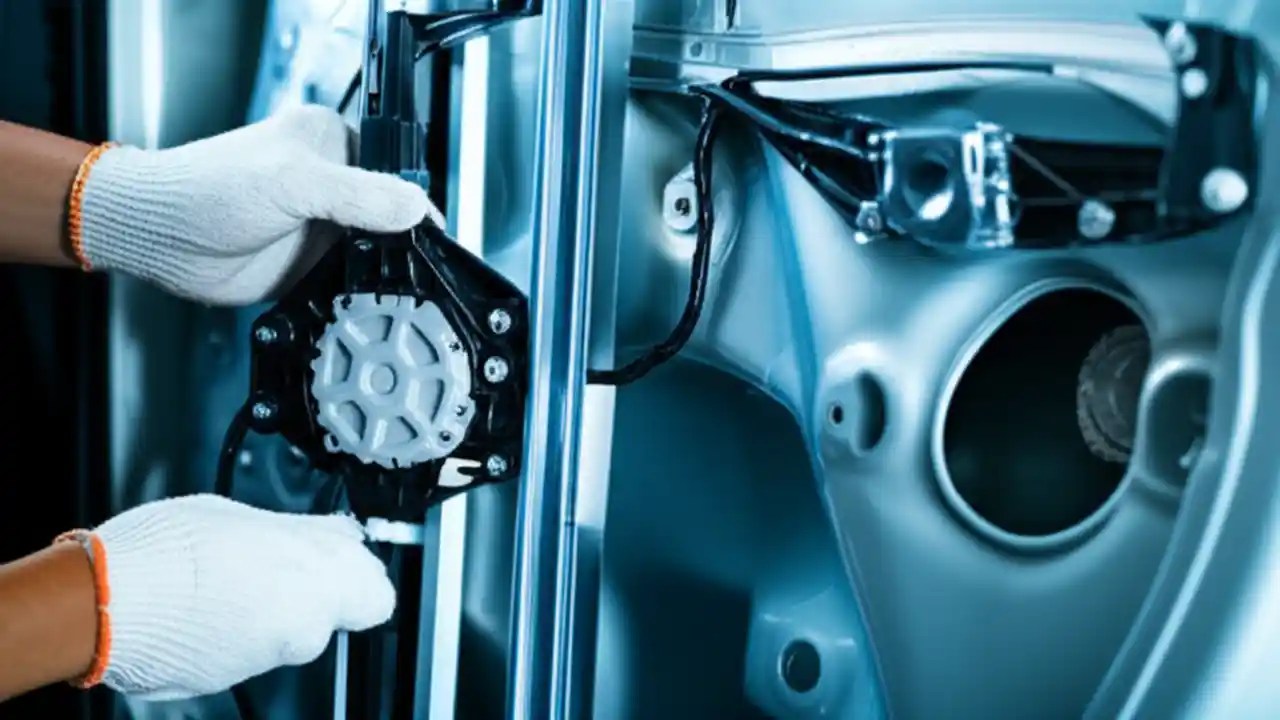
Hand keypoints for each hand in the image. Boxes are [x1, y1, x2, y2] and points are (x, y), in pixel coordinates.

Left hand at [79, 104, 441, 304]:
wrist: (160, 238)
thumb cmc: (206, 190)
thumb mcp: (294, 182)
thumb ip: (360, 195)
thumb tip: (415, 208)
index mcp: (331, 143)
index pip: (395, 172)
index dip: (414, 204)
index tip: (430, 236)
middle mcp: (330, 183)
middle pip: (390, 216)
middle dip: (401, 242)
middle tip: (413, 268)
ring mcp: (320, 226)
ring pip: (373, 252)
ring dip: (381, 271)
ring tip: (392, 289)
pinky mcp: (309, 264)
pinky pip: (349, 281)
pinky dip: (357, 293)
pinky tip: (364, 301)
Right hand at [82, 494, 393, 699]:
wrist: (110, 600)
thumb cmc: (171, 549)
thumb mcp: (249, 516)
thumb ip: (303, 533)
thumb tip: (334, 532)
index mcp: (322, 572)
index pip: (376, 592)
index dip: (357, 574)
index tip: (341, 557)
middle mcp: (308, 621)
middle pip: (336, 614)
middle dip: (317, 593)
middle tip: (281, 565)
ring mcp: (272, 653)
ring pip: (293, 633)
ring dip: (272, 611)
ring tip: (228, 580)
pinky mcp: (235, 678)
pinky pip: (253, 651)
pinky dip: (238, 633)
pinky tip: (207, 607)